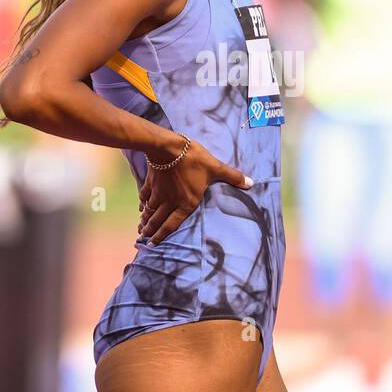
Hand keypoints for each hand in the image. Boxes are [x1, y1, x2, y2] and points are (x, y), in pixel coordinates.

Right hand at [137, 136, 252, 244]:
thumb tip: (251, 183)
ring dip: (145, 220)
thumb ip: (232, 177)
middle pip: (157, 220)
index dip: (162, 236)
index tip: (153, 244)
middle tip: (143, 239)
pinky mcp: (151, 182)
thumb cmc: (194, 159)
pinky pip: (144, 197)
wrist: (168, 147)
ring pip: (149, 211)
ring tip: (141, 228)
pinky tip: (141, 207)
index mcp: (186, 203)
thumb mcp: (216, 168)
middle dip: (150, 231)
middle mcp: (170, 202)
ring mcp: (158, 193)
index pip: (172, 224)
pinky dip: (142, 204)